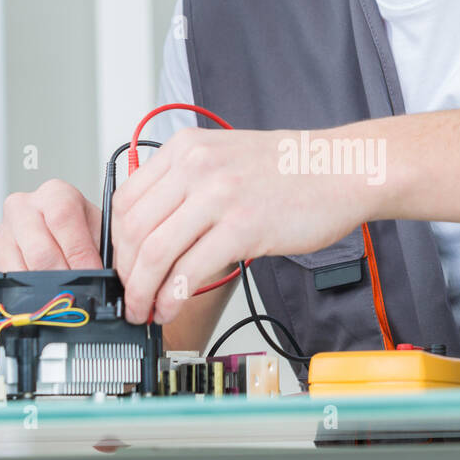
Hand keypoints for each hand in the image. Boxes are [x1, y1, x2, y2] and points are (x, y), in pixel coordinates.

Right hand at [0, 181, 102, 300]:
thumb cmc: (87, 240)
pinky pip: (3, 284)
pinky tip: (40, 295)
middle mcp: (22, 207)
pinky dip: (23, 296)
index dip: (79, 251)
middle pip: (39, 249)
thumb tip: (99, 275)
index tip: (90, 273)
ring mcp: (1, 233)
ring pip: (19, 269)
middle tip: (77, 290)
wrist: (67, 248)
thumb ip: (102, 250)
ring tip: (60, 293)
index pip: (62, 216)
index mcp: (54, 194)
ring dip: (42, 288)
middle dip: (62, 276)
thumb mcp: (102, 237)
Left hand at [110, 127, 372, 325]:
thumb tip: (154, 232)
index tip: (124, 268)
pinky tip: (171, 308)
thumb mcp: (225, 159)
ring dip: (143, 291)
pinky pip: (190, 270)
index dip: (117, 244)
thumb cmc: (291, 170)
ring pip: (155, 252)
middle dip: (125, 274)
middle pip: (134, 229)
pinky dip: (172, 297)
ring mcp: (219, 195)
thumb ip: (188, 185)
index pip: (126, 199)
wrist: (342, 169)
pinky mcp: (243, 227)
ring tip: (146, 310)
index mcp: (186, 149)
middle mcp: (196, 167)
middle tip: (130, 297)